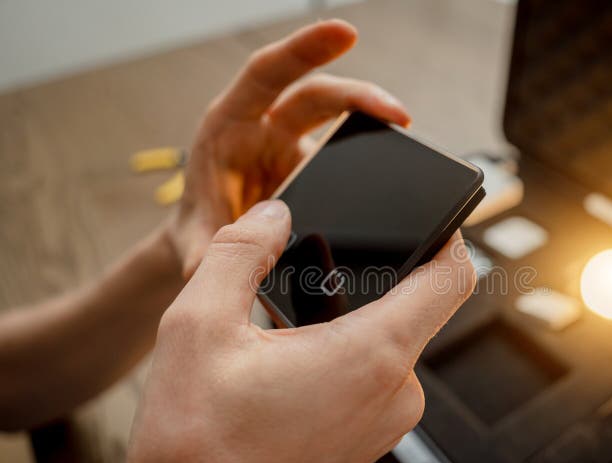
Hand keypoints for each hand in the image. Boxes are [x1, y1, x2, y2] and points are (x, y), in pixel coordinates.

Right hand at [111, 200, 475, 462]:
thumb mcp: (198, 328)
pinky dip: (338, 356)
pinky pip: (370, 377)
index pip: (452, 277)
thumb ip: (238, 253)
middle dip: (363, 278)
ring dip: (342, 320)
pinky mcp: (367, 441)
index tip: (433, 212)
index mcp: (371, 357)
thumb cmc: (196, 452)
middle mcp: (395, 394)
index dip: (450, 232)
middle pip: (412, 305)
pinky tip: (284, 366)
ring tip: (280, 332)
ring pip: (385, 341)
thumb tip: (272, 215)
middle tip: (306, 272)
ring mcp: (385, 424)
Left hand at [169, 19, 409, 277]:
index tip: (344, 34)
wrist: (206, 250)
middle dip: (358, 93)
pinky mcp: (312, 173)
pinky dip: (371, 156)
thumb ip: (210, 253)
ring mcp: (291, 151)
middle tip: (397, 113)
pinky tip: (396, 164)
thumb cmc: (195, 234)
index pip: (266, 75)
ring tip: (403, 133)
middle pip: (315, 96)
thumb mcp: (194, 244)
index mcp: (228, 128)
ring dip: (371, 122)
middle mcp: (263, 131)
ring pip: (337, 123)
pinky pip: (345, 157)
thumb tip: (227, 264)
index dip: (303, 50)